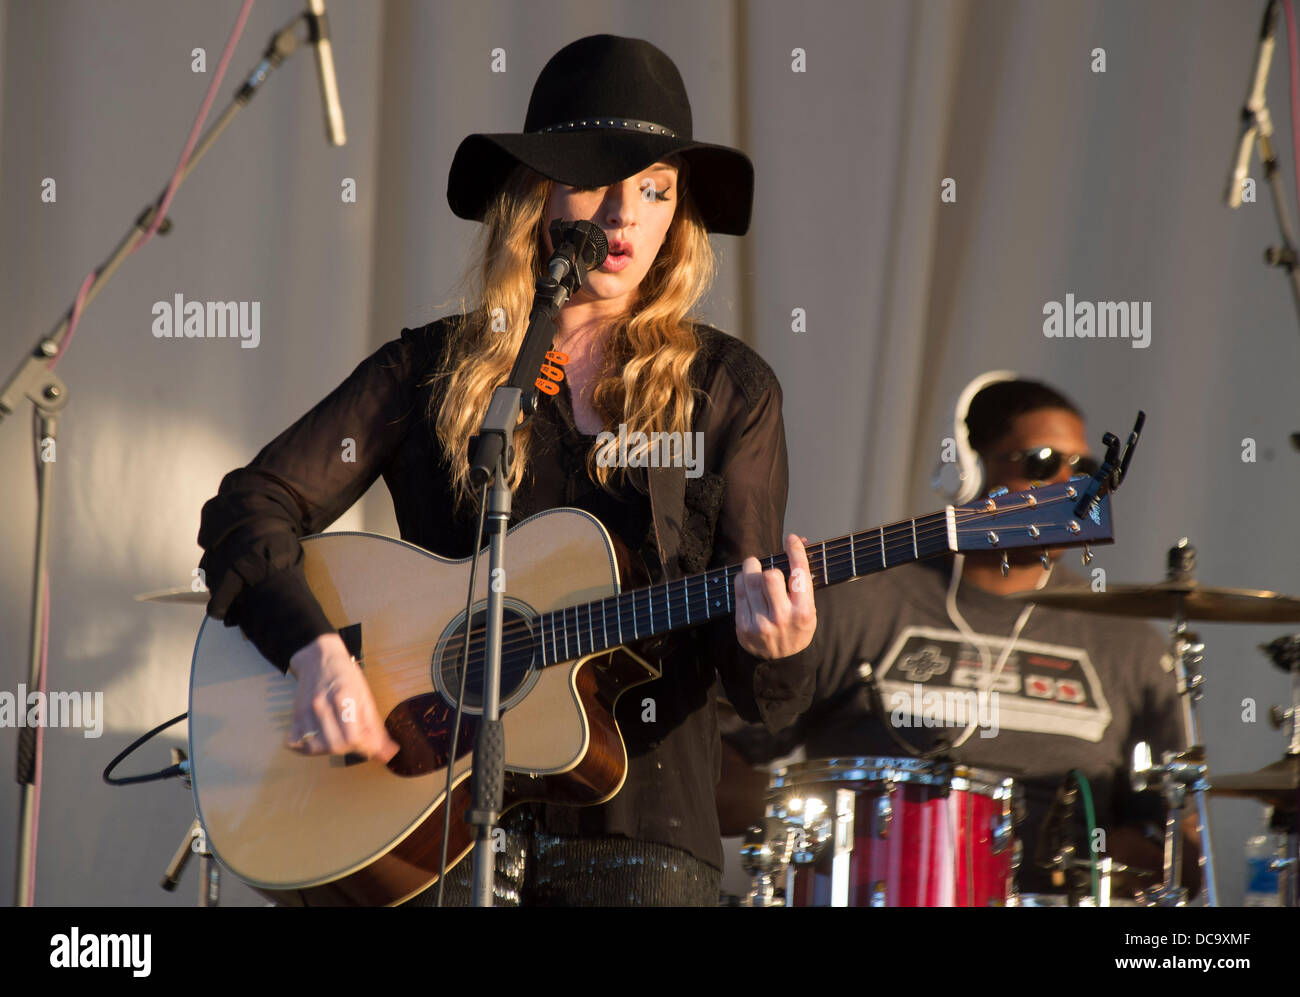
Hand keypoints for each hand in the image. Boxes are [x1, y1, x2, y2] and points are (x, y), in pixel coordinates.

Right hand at [286, 633, 399, 762]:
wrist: (319, 658)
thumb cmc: (345, 675)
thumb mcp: (366, 696)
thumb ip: (375, 727)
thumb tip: (388, 752)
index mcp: (344, 698)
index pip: (353, 737)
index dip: (365, 747)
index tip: (373, 746)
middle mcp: (321, 706)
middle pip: (335, 745)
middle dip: (351, 749)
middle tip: (358, 741)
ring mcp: (305, 711)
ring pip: (316, 747)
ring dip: (331, 750)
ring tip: (340, 739)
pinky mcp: (295, 716)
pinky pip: (297, 743)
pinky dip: (309, 748)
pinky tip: (322, 740)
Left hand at [733, 533, 816, 659]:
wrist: (780, 661)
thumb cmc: (795, 626)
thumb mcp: (807, 607)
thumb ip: (802, 577)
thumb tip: (801, 541)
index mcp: (804, 611)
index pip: (800, 574)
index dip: (795, 551)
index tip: (791, 539)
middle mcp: (782, 617)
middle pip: (770, 575)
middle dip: (766, 566)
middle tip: (763, 565)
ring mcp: (761, 623)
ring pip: (750, 580)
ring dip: (750, 569)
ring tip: (752, 570)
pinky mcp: (744, 626)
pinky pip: (738, 591)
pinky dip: (741, 582)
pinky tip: (746, 585)